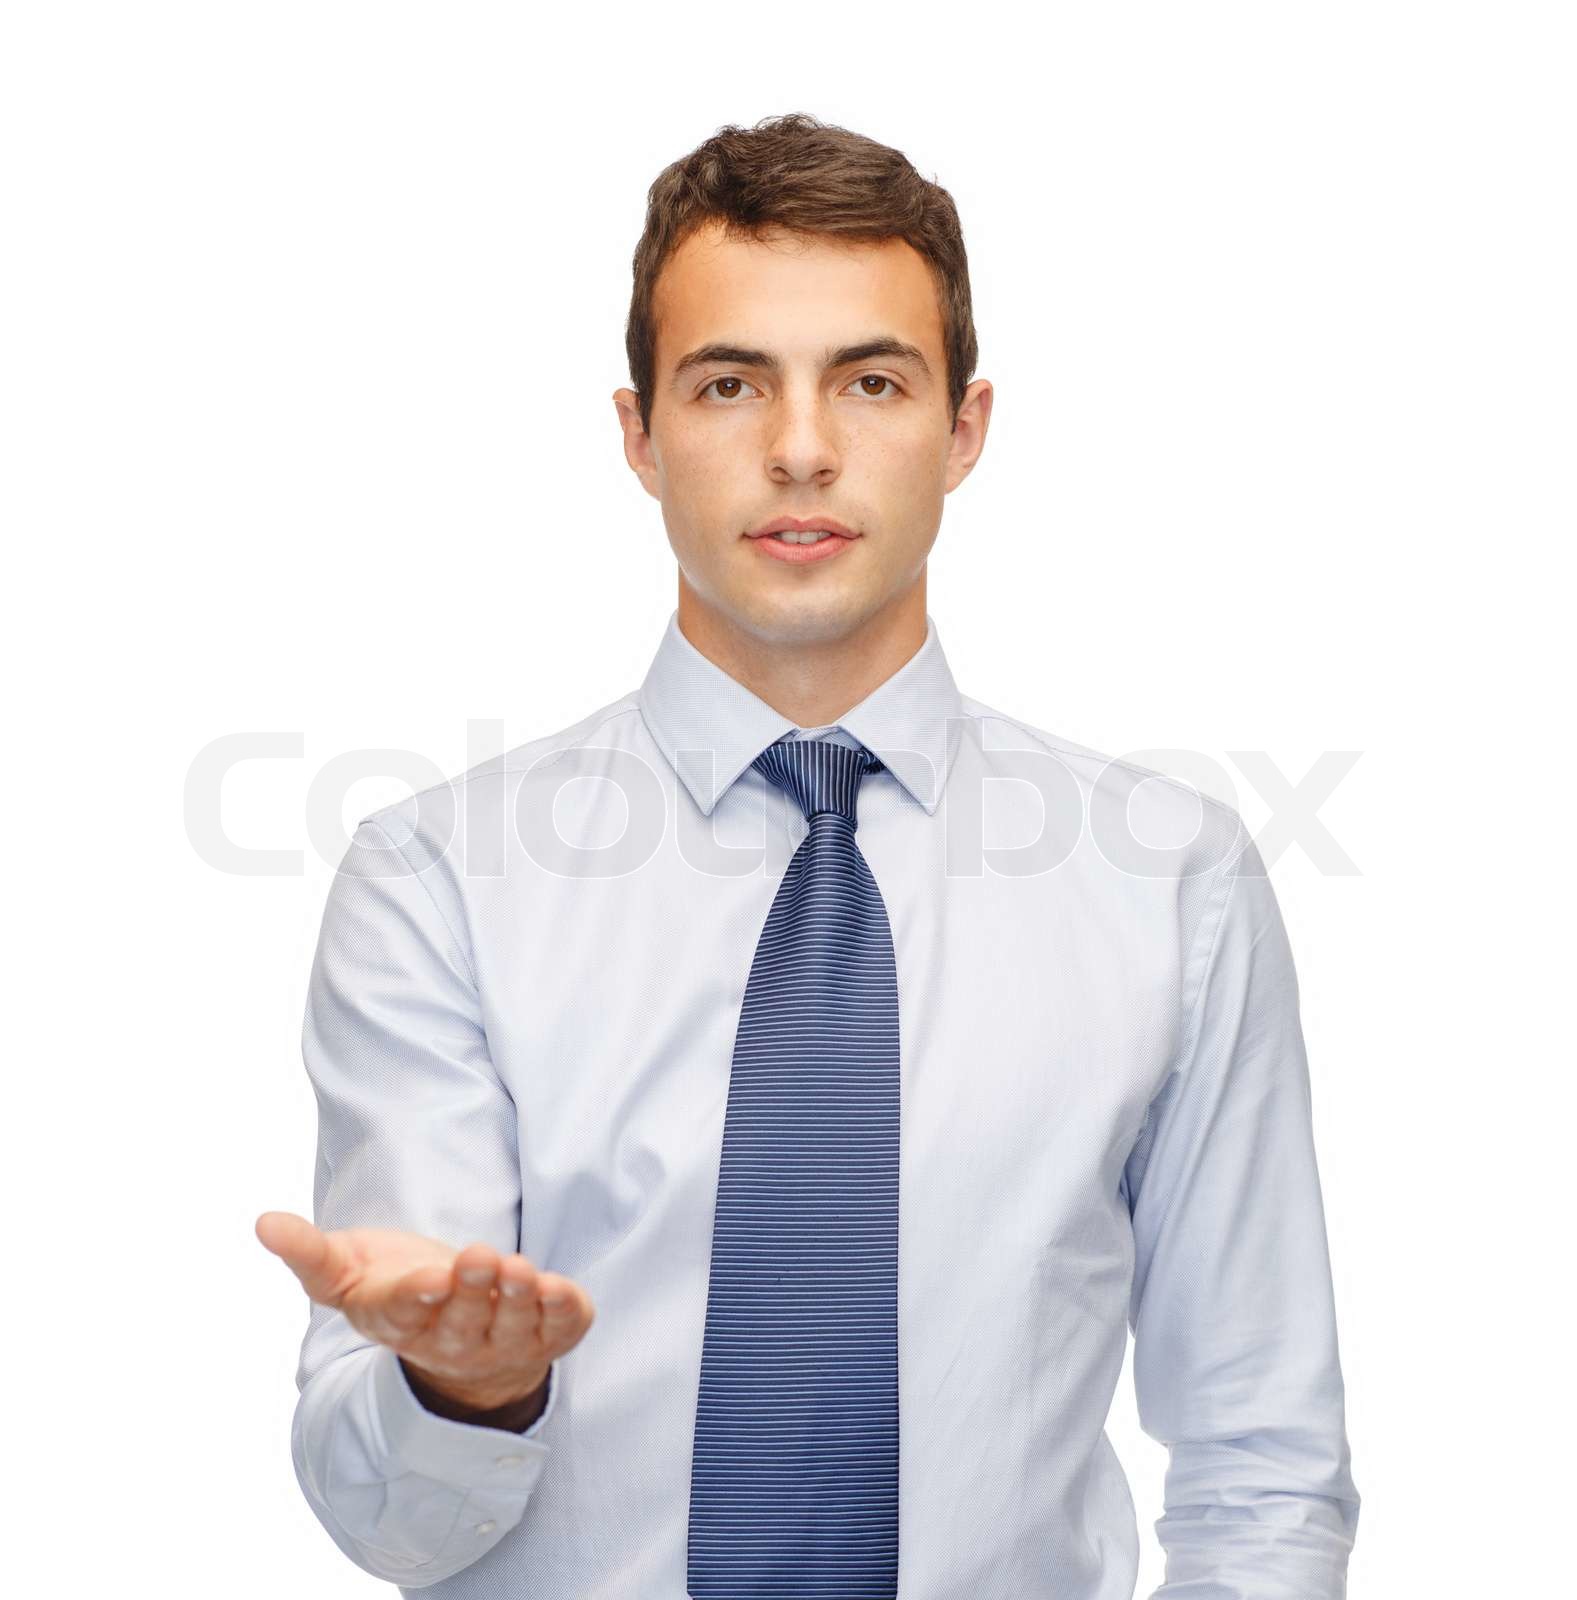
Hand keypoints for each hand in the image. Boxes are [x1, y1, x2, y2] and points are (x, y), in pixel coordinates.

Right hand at [255, 1210, 594, 1412]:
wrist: (459, 1341)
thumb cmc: (398, 1291)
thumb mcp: (347, 1272)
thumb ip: (310, 1252)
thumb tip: (264, 1222)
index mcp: (401, 1320)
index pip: (406, 1314)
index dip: (419, 1298)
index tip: (430, 1280)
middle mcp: (452, 1339)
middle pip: (464, 1320)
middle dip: (474, 1290)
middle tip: (481, 1255)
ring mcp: (502, 1343)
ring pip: (514, 1326)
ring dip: (520, 1300)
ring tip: (521, 1269)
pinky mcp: (548, 1336)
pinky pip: (560, 1329)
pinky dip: (565, 1313)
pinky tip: (562, 1290)